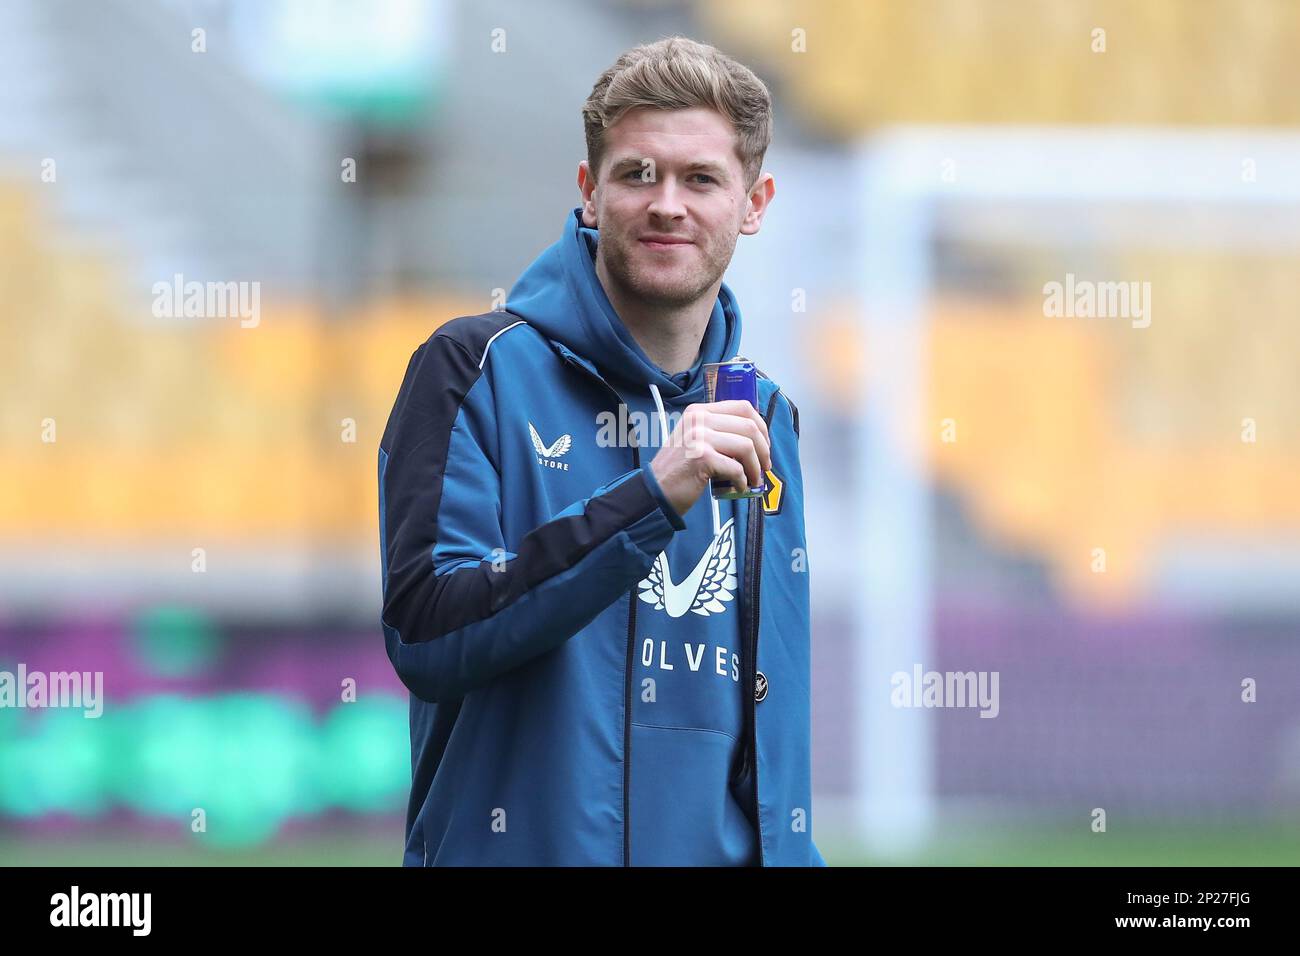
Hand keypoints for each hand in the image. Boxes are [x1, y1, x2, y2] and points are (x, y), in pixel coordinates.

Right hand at [649, 400, 770, 517]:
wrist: (656, 492)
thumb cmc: (679, 469)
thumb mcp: (696, 439)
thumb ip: (719, 432)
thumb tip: (756, 438)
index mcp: (699, 411)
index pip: (743, 407)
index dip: (762, 426)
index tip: (764, 445)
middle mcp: (699, 419)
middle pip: (749, 426)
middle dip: (763, 449)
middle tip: (764, 467)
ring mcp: (699, 437)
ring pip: (746, 446)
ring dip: (756, 467)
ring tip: (754, 480)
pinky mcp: (701, 457)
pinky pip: (736, 468)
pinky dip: (742, 481)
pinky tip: (738, 487)